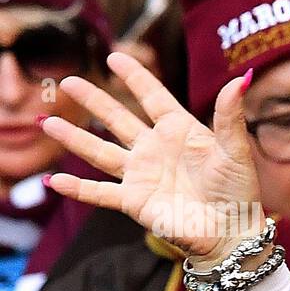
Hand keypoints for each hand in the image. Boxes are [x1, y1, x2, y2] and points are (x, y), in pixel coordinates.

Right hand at [40, 52, 262, 264]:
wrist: (232, 233)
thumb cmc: (238, 192)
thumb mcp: (236, 151)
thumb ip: (230, 116)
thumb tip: (241, 79)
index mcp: (181, 132)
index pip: (154, 98)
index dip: (136, 77)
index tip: (115, 57)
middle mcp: (156, 150)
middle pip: (118, 119)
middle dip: (94, 100)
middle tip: (69, 82)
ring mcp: (143, 175)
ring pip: (101, 153)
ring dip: (75, 138)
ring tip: (48, 122)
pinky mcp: (135, 202)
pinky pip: (100, 193)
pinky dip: (77, 189)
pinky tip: (54, 181)